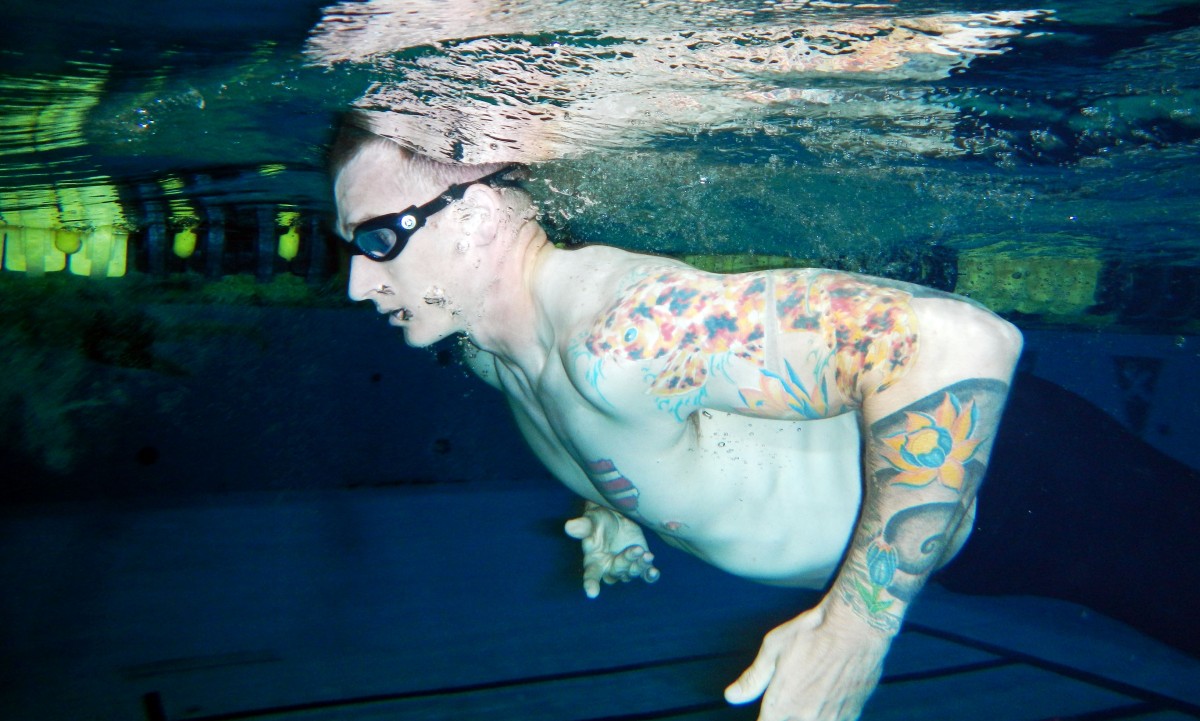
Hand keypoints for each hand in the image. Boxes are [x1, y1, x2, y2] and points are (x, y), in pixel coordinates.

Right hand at [564, 501, 660, 597]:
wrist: (616, 515)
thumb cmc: (598, 520)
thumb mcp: (590, 520)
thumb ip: (582, 526)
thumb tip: (569, 527)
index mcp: (594, 561)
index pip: (591, 575)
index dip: (591, 584)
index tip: (592, 593)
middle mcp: (609, 568)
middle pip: (617, 572)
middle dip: (626, 561)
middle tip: (636, 549)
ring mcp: (625, 567)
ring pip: (632, 573)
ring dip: (639, 565)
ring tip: (646, 554)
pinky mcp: (639, 563)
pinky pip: (645, 575)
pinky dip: (650, 576)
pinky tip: (654, 572)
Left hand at [724, 599, 891, 720]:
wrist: (856, 629)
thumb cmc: (811, 633)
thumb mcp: (772, 649)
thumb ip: (753, 679)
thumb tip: (731, 696)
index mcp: (781, 705)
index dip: (764, 719)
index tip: (766, 713)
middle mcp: (806, 718)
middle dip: (784, 717)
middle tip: (788, 699)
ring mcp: (831, 719)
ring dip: (805, 716)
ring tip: (805, 699)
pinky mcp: (851, 715)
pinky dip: (826, 717)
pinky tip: (823, 703)